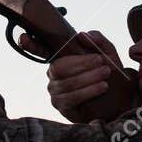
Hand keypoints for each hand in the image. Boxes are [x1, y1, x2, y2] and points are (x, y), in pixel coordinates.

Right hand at [21, 29, 141, 123]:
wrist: (117, 98)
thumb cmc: (107, 73)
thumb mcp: (107, 53)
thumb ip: (98, 41)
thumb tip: (82, 35)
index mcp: (60, 58)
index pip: (41, 50)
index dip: (31, 44)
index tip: (23, 38)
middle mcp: (53, 74)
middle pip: (59, 67)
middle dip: (81, 63)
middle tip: (101, 61)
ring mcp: (54, 91)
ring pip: (66, 82)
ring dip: (89, 77)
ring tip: (105, 74)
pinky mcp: (61, 106)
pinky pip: (70, 98)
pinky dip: (88, 91)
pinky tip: (101, 87)